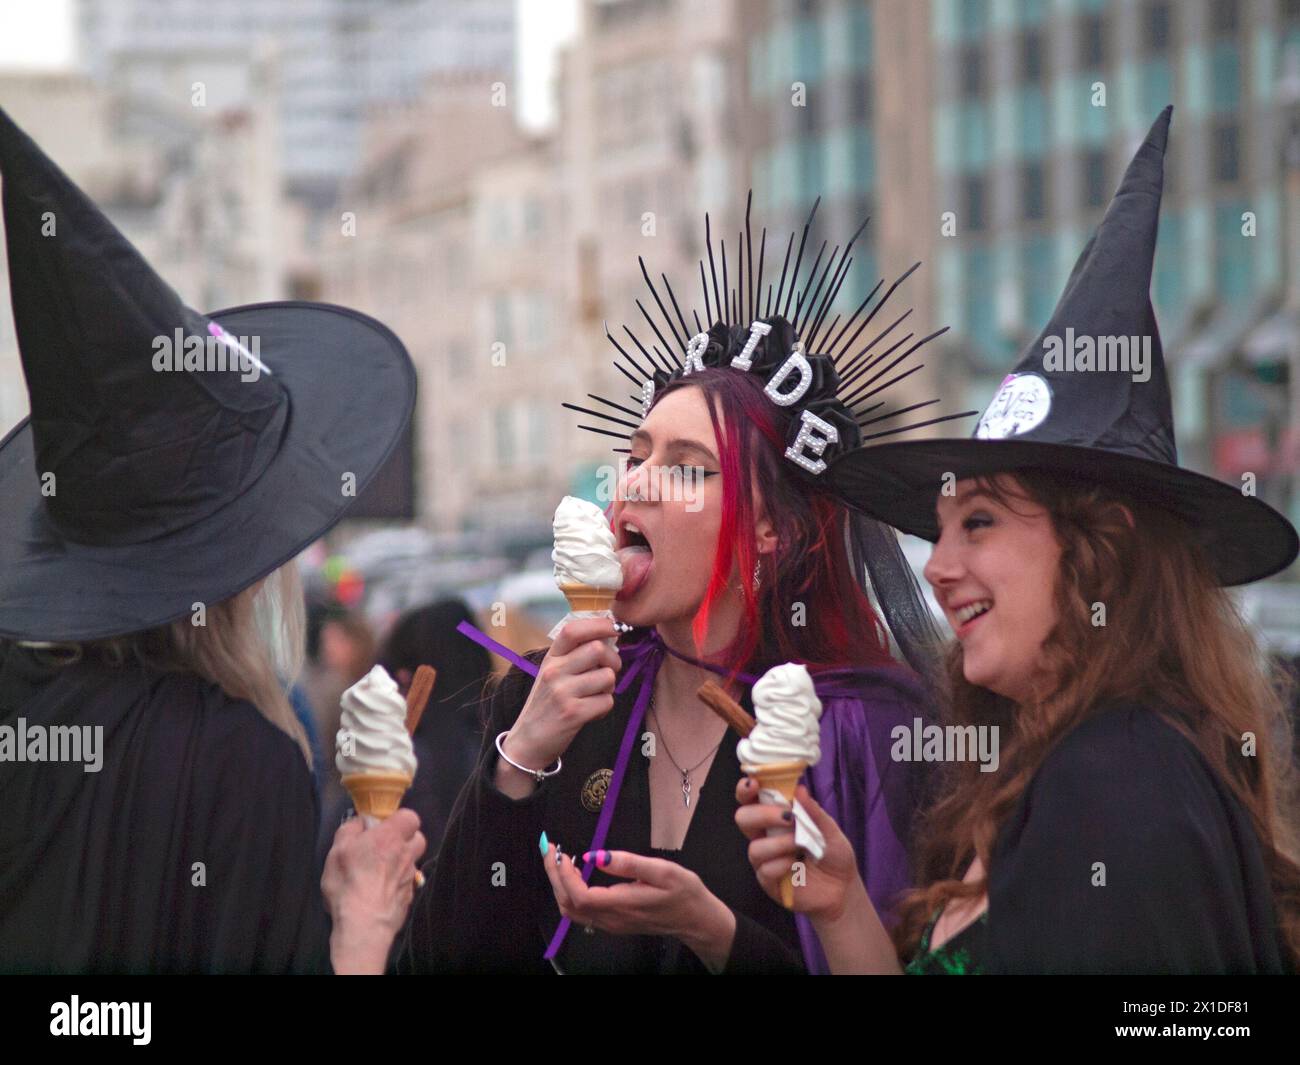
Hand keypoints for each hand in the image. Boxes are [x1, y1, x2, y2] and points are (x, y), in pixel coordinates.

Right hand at [321, 809, 425, 973]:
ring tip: (379, 873)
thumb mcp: (338, 849)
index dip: (398, 820)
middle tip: (384, 849)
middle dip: (405, 840)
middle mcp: (407, 854)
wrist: (364, 924)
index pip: (410, 817)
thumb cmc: (349, 882)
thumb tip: (361, 821)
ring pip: (412, 862)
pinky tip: (380, 892)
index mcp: (391, 837)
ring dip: (400, 863)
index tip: (382, 828)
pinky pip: (406, 883)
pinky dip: (397, 884)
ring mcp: (410, 877)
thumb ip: (351, 829)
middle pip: (417, 839)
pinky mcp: (409, 898)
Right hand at [503, 616, 621, 769]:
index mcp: (551, 658)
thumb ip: (574, 656)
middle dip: (613, 661)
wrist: (528, 742)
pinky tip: (591, 713)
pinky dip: (604, 708)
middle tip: (608, 672)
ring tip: (596, 696)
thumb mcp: (552, 674)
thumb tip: (609, 638)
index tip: (615, 628)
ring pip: (607, 676)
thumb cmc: (547, 704)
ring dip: (609, 688)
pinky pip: (606, 701)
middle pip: (597, 649)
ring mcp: (562, 692)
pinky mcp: (572, 713)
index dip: (599, 624)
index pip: (573, 629)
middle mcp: (554, 671)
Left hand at [541, 844, 736, 971]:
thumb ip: (628, 863)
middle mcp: (612, 919)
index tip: (562, 852)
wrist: (697, 921)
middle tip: (551, 849)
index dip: (564, 875)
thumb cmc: (684, 892)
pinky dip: (570, 893)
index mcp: (622, 904)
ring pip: (572, 911)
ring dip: (559, 885)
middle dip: (554, 876)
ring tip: (559, 860)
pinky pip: (581, 913)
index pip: (579, 896)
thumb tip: (595, 857)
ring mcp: (611, 924)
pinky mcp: (614, 923)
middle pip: (568, 904)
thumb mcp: (663, 870)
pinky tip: (574, 875)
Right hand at [734, 779, 859, 920]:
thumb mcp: (831, 831)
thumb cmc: (834, 855)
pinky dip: (782, 865)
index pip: (751, 799)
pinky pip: (764, 870)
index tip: (753, 783)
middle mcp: (765, 835)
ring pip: (754, 847)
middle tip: (788, 817)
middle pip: (743, 818)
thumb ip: (814, 812)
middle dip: (763, 814)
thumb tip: (799, 789)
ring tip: (800, 846)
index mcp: (776, 817)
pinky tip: (796, 867)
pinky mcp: (768, 881)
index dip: (746, 789)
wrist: (842, 889)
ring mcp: (764, 859)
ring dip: (780, 844)